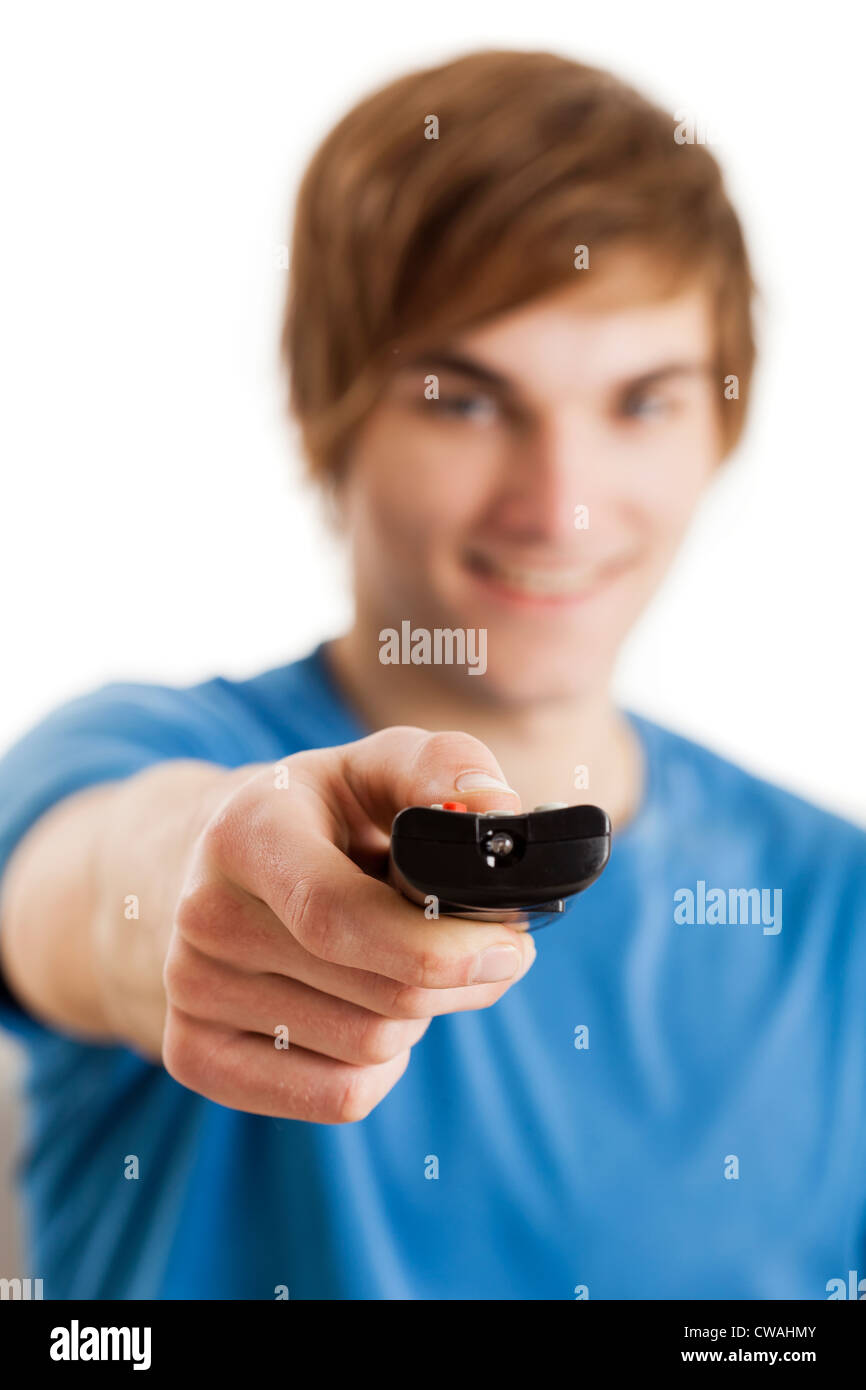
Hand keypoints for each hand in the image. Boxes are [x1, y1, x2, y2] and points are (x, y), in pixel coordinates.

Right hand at [162, 727, 534, 1121]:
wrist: (217, 866)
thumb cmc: (323, 814)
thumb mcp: (380, 768)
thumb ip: (447, 770)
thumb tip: (499, 813)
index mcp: (246, 832)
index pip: (338, 916)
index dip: (439, 946)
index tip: (511, 944)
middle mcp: (204, 913)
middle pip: (380, 995)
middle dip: (459, 977)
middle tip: (486, 948)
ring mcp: (190, 990)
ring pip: (369, 1050)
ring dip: (421, 1017)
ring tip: (403, 965)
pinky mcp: (194, 1056)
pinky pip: (337, 1097)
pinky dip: (381, 1067)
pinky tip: (366, 1012)